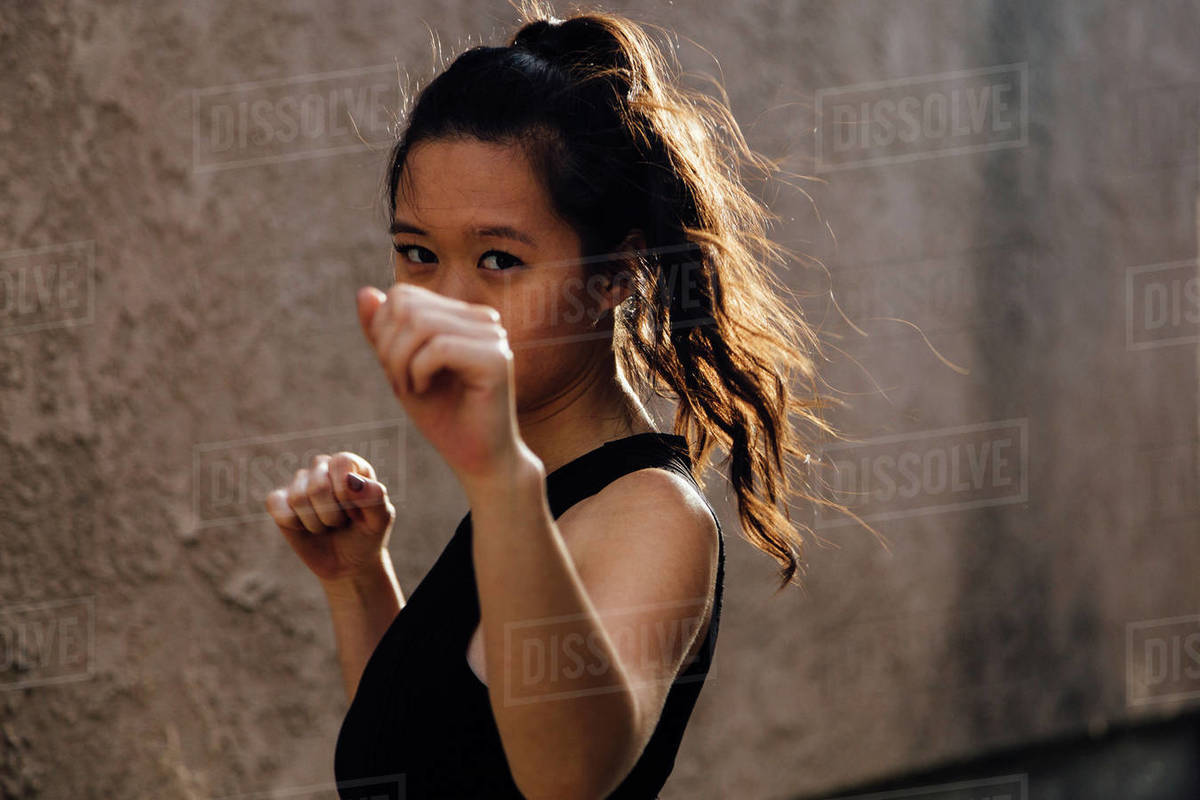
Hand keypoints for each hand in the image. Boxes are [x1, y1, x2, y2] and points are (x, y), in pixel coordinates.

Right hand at [265, 451, 395, 583]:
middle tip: (340, 523)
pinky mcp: (279, 500)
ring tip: (326, 526)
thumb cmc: (366, 535)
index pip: (341, 463)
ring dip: (316, 523)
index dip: (347, 494)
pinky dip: (293, 523)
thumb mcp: (380, 520)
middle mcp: (323, 467)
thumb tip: (352, 480)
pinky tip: (305, 527)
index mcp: (350, 464)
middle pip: (319, 485)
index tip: (356, 513)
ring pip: (299, 498)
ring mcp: (299, 482)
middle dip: (332, 515)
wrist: (348, 562)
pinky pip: (275, 504)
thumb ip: (375, 497)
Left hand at [356, 283, 533, 485]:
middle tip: (399, 384)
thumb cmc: (444, 419)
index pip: (403, 296)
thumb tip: (364, 292)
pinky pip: (438, 347)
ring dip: (400, 361)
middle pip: (408, 305)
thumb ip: (383, 333)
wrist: (479, 461)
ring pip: (421, 323)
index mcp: (463, 316)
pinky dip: (418, 371)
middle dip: (388, 347)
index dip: (382, 332)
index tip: (394, 371)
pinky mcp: (496, 359)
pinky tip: (424, 391)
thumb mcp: (401, 370)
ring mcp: (493, 337)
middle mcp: (483, 320)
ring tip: (410, 389)